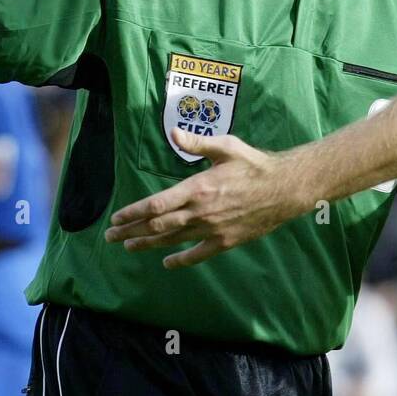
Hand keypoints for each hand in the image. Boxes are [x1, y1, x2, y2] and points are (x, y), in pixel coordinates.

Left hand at [104, 129, 308, 268]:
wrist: (285, 188)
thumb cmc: (254, 164)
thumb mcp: (225, 147)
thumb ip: (196, 143)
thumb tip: (173, 133)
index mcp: (197, 188)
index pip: (156, 205)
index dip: (133, 213)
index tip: (116, 219)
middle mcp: (201, 212)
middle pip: (158, 226)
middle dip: (131, 232)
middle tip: (111, 237)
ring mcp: (212, 229)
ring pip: (173, 240)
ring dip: (148, 245)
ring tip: (129, 247)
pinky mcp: (225, 241)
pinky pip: (198, 254)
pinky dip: (181, 260)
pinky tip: (167, 263)